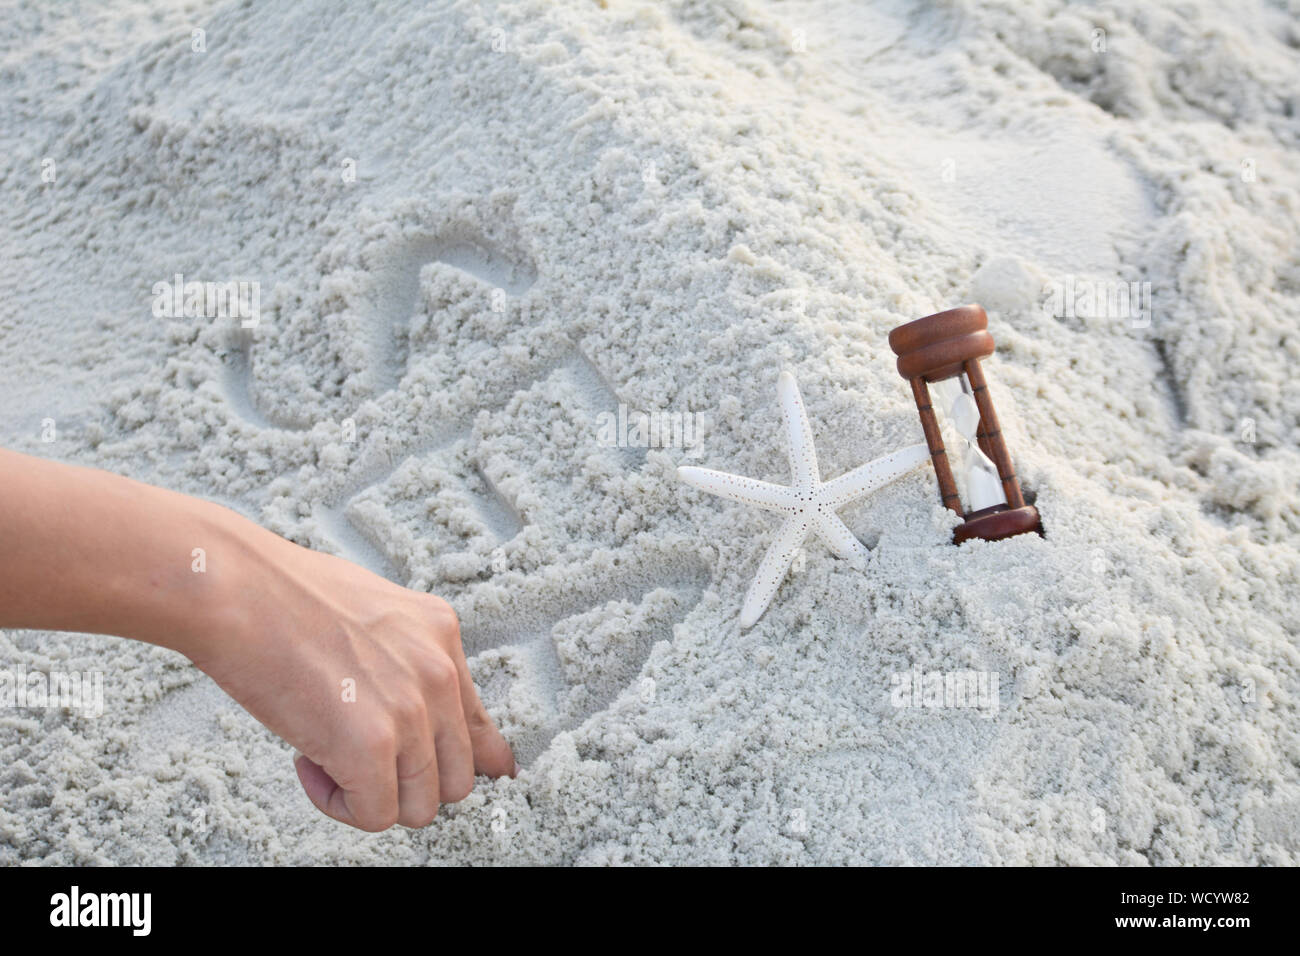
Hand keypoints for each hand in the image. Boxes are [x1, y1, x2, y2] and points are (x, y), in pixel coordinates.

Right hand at [186, 521, 516, 831]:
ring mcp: (409, 711)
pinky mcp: (369, 747)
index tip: (456, 777)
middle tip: (356, 758)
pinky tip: (307, 763)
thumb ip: (402, 657)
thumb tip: (410, 709)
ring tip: (324, 753)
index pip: (481, 726)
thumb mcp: (370, 612)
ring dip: (372, 795)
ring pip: (421, 806)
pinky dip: (338, 804)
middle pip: (457, 777)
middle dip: (406, 781)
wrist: (234, 587)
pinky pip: (376, 815)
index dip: (469, 761)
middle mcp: (437, 672)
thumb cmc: (280, 594)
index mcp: (441, 634)